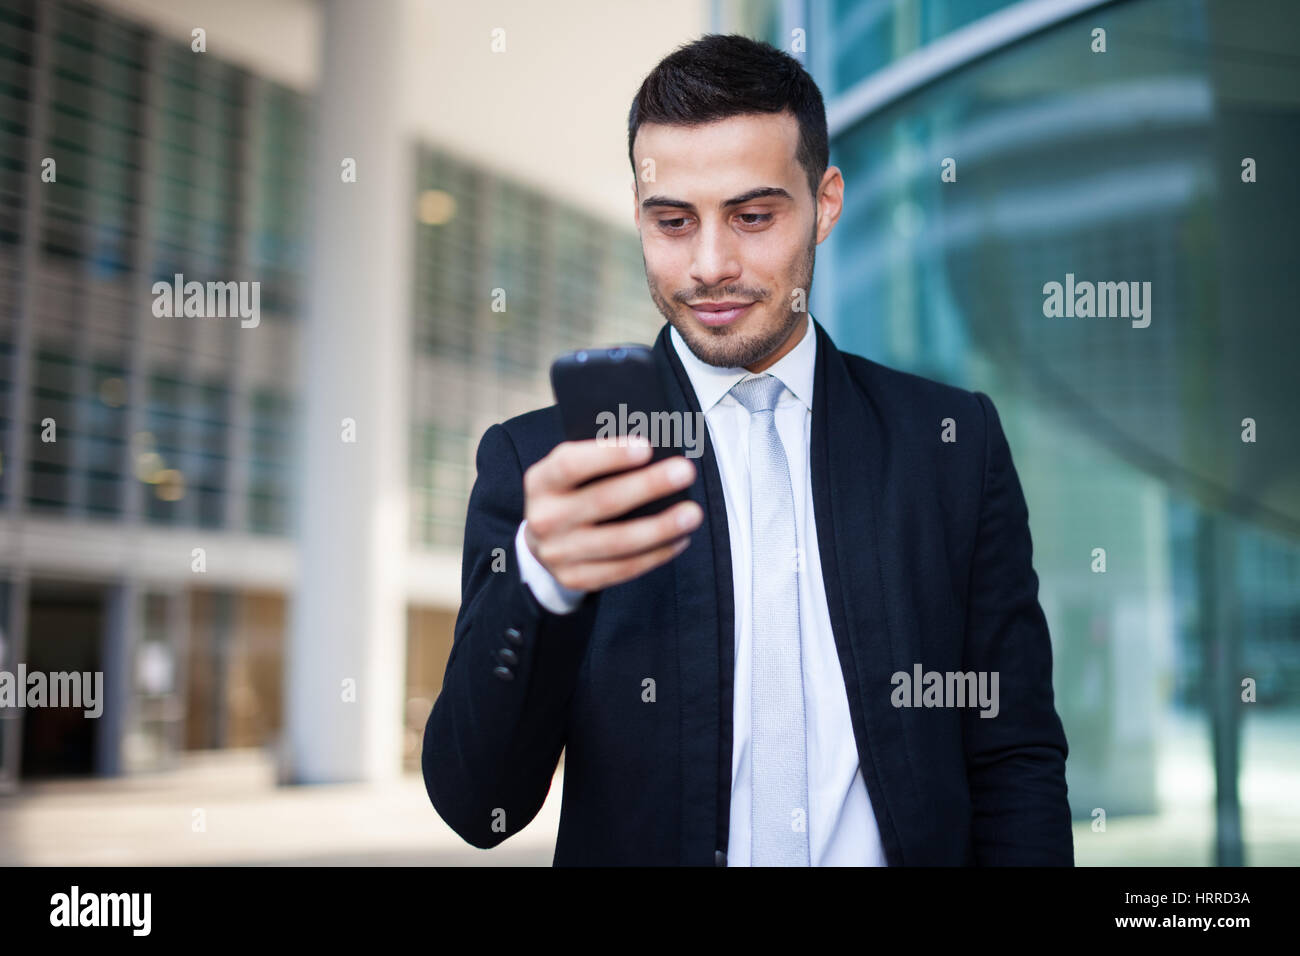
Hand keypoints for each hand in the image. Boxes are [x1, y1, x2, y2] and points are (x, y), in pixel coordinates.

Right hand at [522, 438, 702, 591]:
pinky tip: (680, 539)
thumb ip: (601, 459)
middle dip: (648, 486)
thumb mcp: (573, 470)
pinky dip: (655, 554)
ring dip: (660, 527)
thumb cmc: (573, 491)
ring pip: (618, 542)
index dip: (609, 456)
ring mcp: (558, 553)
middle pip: (602, 501)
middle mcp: (544, 518)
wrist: (543, 538)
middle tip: (685, 472)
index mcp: (541, 481)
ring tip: (692, 513)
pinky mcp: (575, 578)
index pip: (571, 465)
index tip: (647, 448)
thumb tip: (655, 453)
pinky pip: (623, 569)